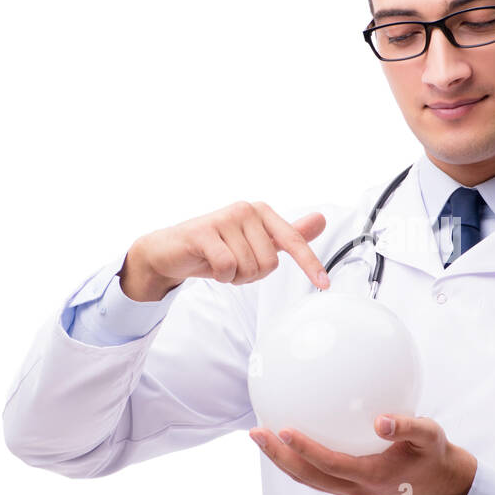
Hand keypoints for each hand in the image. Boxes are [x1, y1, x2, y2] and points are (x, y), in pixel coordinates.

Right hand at [120, 201, 330, 301]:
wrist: (170, 251)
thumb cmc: (216, 247)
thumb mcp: (255, 242)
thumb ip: (288, 235)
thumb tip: (321, 220)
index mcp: (262, 212)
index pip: (294, 241)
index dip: (310, 265)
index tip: (324, 285)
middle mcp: (245, 210)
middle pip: (269, 263)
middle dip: (252, 274)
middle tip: (234, 265)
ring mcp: (224, 218)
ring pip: (249, 267)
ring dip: (235, 276)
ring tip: (220, 264)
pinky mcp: (203, 231)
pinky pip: (227, 266)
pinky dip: (221, 275)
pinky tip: (210, 265)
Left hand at [249, 414, 477, 494]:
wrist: (439, 481)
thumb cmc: (433, 453)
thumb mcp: (430, 435)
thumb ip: (408, 426)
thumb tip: (380, 419)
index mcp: (371, 475)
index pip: (329, 464)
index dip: (305, 450)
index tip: (284, 430)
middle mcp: (355, 487)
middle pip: (307, 476)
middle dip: (279, 457)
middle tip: (256, 432)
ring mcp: (350, 490)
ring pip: (307, 479)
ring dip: (281, 461)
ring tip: (260, 436)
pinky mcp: (348, 486)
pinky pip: (316, 475)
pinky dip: (296, 461)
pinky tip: (286, 440)